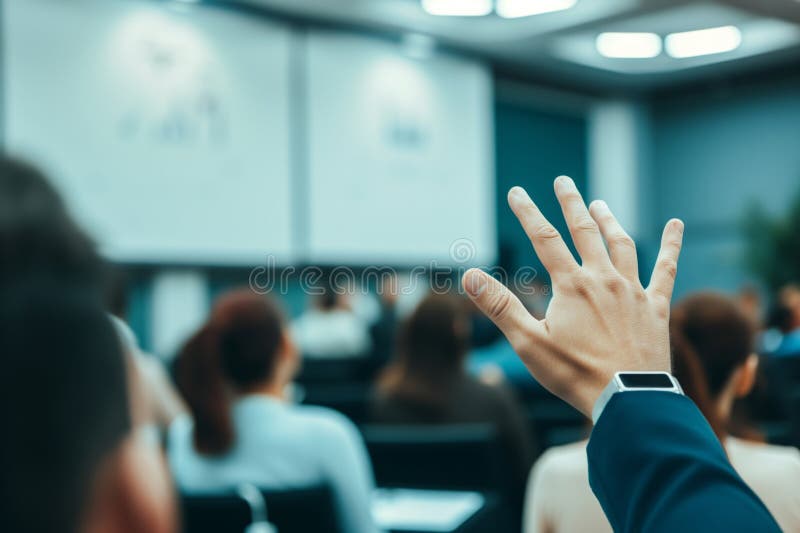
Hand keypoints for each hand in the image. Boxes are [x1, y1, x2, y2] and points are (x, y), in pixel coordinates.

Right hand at [463, 176, 683, 416]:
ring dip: (609, 221)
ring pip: (621, 244)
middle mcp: (603, 279)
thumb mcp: (528, 342)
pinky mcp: (656, 306)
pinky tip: (676, 225)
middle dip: (571, 204)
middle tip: (563, 181)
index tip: (518, 192)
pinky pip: (666, 269)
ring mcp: (633, 291)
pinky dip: (671, 245)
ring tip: (600, 203)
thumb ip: (500, 306)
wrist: (628, 398)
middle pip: (585, 231)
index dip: (528, 213)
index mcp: (571, 286)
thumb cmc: (575, 373)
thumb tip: (470, 276)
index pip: (544, 239)